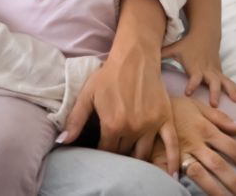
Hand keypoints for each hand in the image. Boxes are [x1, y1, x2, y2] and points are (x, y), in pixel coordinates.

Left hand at [62, 42, 177, 169]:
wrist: (134, 59)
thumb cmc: (108, 76)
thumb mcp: (87, 95)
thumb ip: (75, 120)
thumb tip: (63, 141)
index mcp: (112, 125)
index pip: (106, 150)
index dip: (101, 153)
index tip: (99, 152)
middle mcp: (132, 128)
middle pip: (124, 152)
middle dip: (118, 155)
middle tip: (114, 155)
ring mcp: (151, 125)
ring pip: (143, 153)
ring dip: (137, 160)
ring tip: (132, 163)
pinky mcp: (165, 120)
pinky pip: (172, 145)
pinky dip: (172, 162)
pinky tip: (172, 176)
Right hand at [150, 97, 235, 195]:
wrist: (142, 102)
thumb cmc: (174, 105)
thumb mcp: (197, 106)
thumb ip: (221, 118)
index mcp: (204, 128)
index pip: (233, 149)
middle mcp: (194, 141)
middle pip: (218, 164)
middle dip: (235, 182)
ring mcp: (177, 150)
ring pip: (198, 172)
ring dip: (214, 189)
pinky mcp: (161, 155)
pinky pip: (170, 172)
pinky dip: (177, 182)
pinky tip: (183, 190)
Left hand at [161, 35, 235, 106]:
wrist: (204, 36)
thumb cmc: (186, 45)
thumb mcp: (173, 49)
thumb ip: (161, 54)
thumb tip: (146, 57)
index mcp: (195, 67)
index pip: (193, 77)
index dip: (191, 84)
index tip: (188, 93)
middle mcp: (207, 71)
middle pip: (212, 82)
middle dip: (214, 93)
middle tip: (214, 104)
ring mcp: (215, 72)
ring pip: (224, 82)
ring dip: (230, 91)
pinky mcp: (220, 73)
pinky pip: (229, 81)